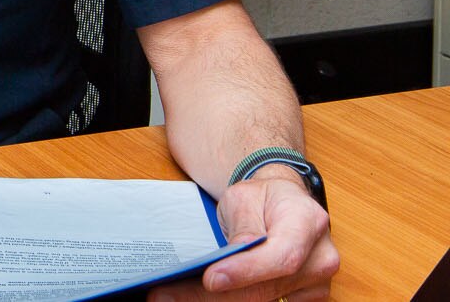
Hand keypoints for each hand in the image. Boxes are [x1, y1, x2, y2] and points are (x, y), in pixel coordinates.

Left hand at [148, 168, 337, 300]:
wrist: (281, 204)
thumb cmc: (262, 198)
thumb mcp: (244, 198)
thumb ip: (243, 228)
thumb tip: (231, 258)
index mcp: (308, 222)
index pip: (281, 256)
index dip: (246, 271)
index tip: (210, 279)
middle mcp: (320, 258)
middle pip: (268, 288)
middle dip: (215, 296)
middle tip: (167, 296)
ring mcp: (317, 283)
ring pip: (263, 301)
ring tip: (171, 298)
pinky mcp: (304, 298)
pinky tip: (197, 299)